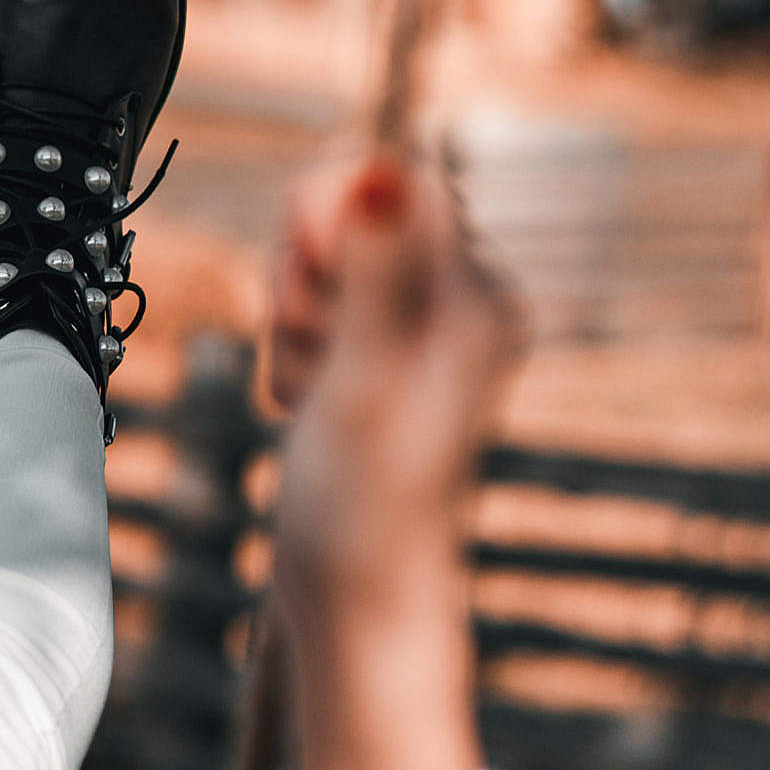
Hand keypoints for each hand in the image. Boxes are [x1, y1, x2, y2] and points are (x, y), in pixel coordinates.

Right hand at [264, 152, 524, 769]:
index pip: (388, 176)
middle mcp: (460, 304)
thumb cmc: (362, 505)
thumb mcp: (365, 379)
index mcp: (476, 296)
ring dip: (294, 321)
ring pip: (321, 265)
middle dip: (303, 279)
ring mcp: (418, 332)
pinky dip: (293, 351)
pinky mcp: (379, 359)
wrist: (353, 600)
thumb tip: (383, 169)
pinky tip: (308, 405)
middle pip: (346, 215)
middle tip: (316, 364)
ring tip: (314, 395)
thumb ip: (375, 269)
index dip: (324, 218)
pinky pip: (314, 311)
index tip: (311, 292)